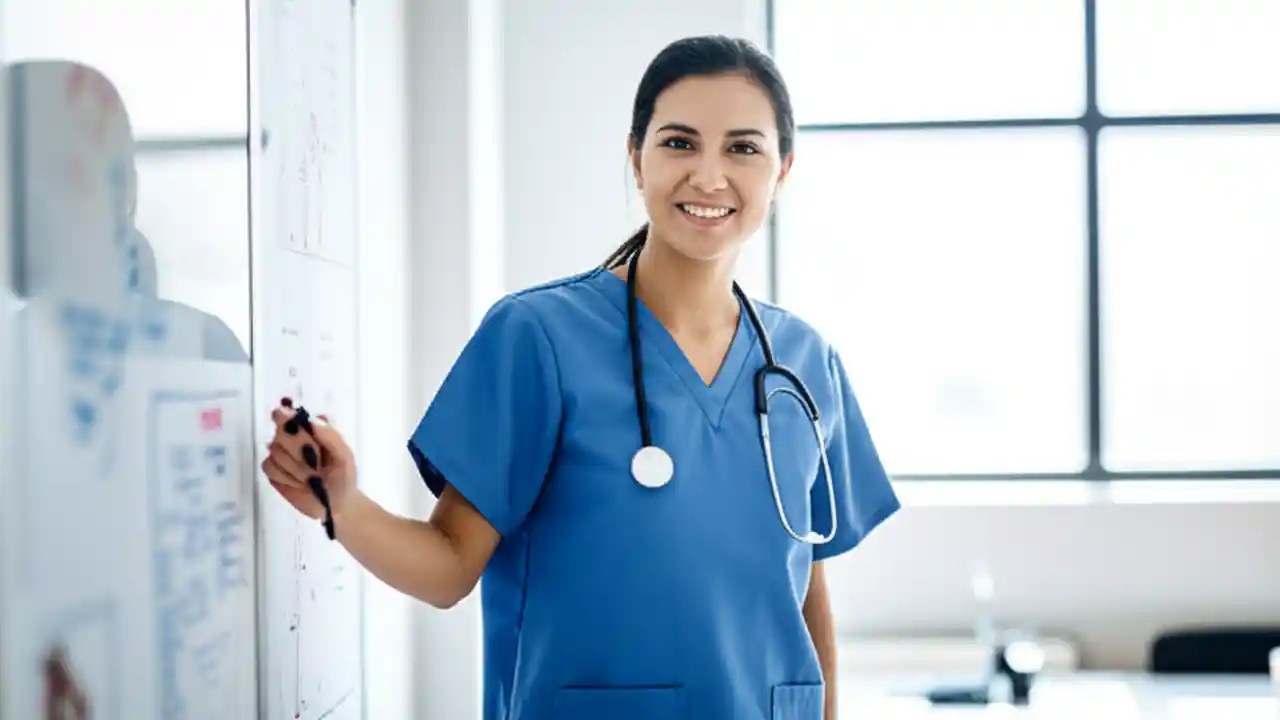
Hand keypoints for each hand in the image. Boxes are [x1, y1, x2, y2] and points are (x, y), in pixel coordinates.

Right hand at [261, 404, 358, 522]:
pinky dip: (285, 476)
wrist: (335, 505)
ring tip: (311, 477)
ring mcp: (281, 454)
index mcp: (311, 429)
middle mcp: (293, 438)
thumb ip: (331, 436)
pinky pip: (269, 467)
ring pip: (275, 451)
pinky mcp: (274, 471)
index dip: (285, 417)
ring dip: (295, 467)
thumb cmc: (343, 476)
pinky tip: (298, 482)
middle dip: (297, 449)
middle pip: (281, 432)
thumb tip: (314, 419)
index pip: (289, 414)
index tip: (291, 425)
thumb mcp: (344, 456)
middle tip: (315, 463)